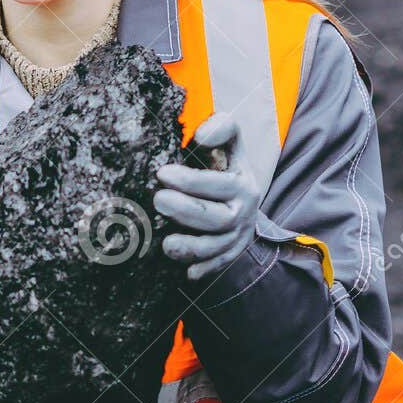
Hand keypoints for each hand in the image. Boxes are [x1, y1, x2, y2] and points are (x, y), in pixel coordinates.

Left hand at [153, 112, 260, 281]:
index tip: (162, 173)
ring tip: (166, 243)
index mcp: (242, 185)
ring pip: (215, 247)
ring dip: (191, 248)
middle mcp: (242, 213)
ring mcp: (235, 237)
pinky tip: (188, 274)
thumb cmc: (226, 169)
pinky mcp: (228, 255)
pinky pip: (216, 267)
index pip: (219, 184)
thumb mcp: (231, 146)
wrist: (244, 204)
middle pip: (217, 219)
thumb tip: (202, 134)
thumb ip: (223, 129)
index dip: (191, 180)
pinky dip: (203, 270)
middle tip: (158, 201)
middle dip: (186, 211)